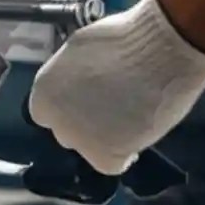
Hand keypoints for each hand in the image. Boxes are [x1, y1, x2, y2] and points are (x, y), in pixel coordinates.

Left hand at [27, 0, 204, 174]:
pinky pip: (110, 165)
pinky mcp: (105, 153)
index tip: (89, 103)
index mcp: (44, 90)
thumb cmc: (125, 40)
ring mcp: (79, 138)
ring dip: (105, 138)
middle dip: (87, 123)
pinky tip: (137, 139)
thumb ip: (73, 74)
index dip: (70, 108)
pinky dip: (123, 156)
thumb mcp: (82, 50)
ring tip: (131, 119)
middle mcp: (55, 117)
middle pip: (67, 130)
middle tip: (113, 110)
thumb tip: (78, 81)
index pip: (47, 111)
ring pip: (87, 148)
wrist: (160, 52)